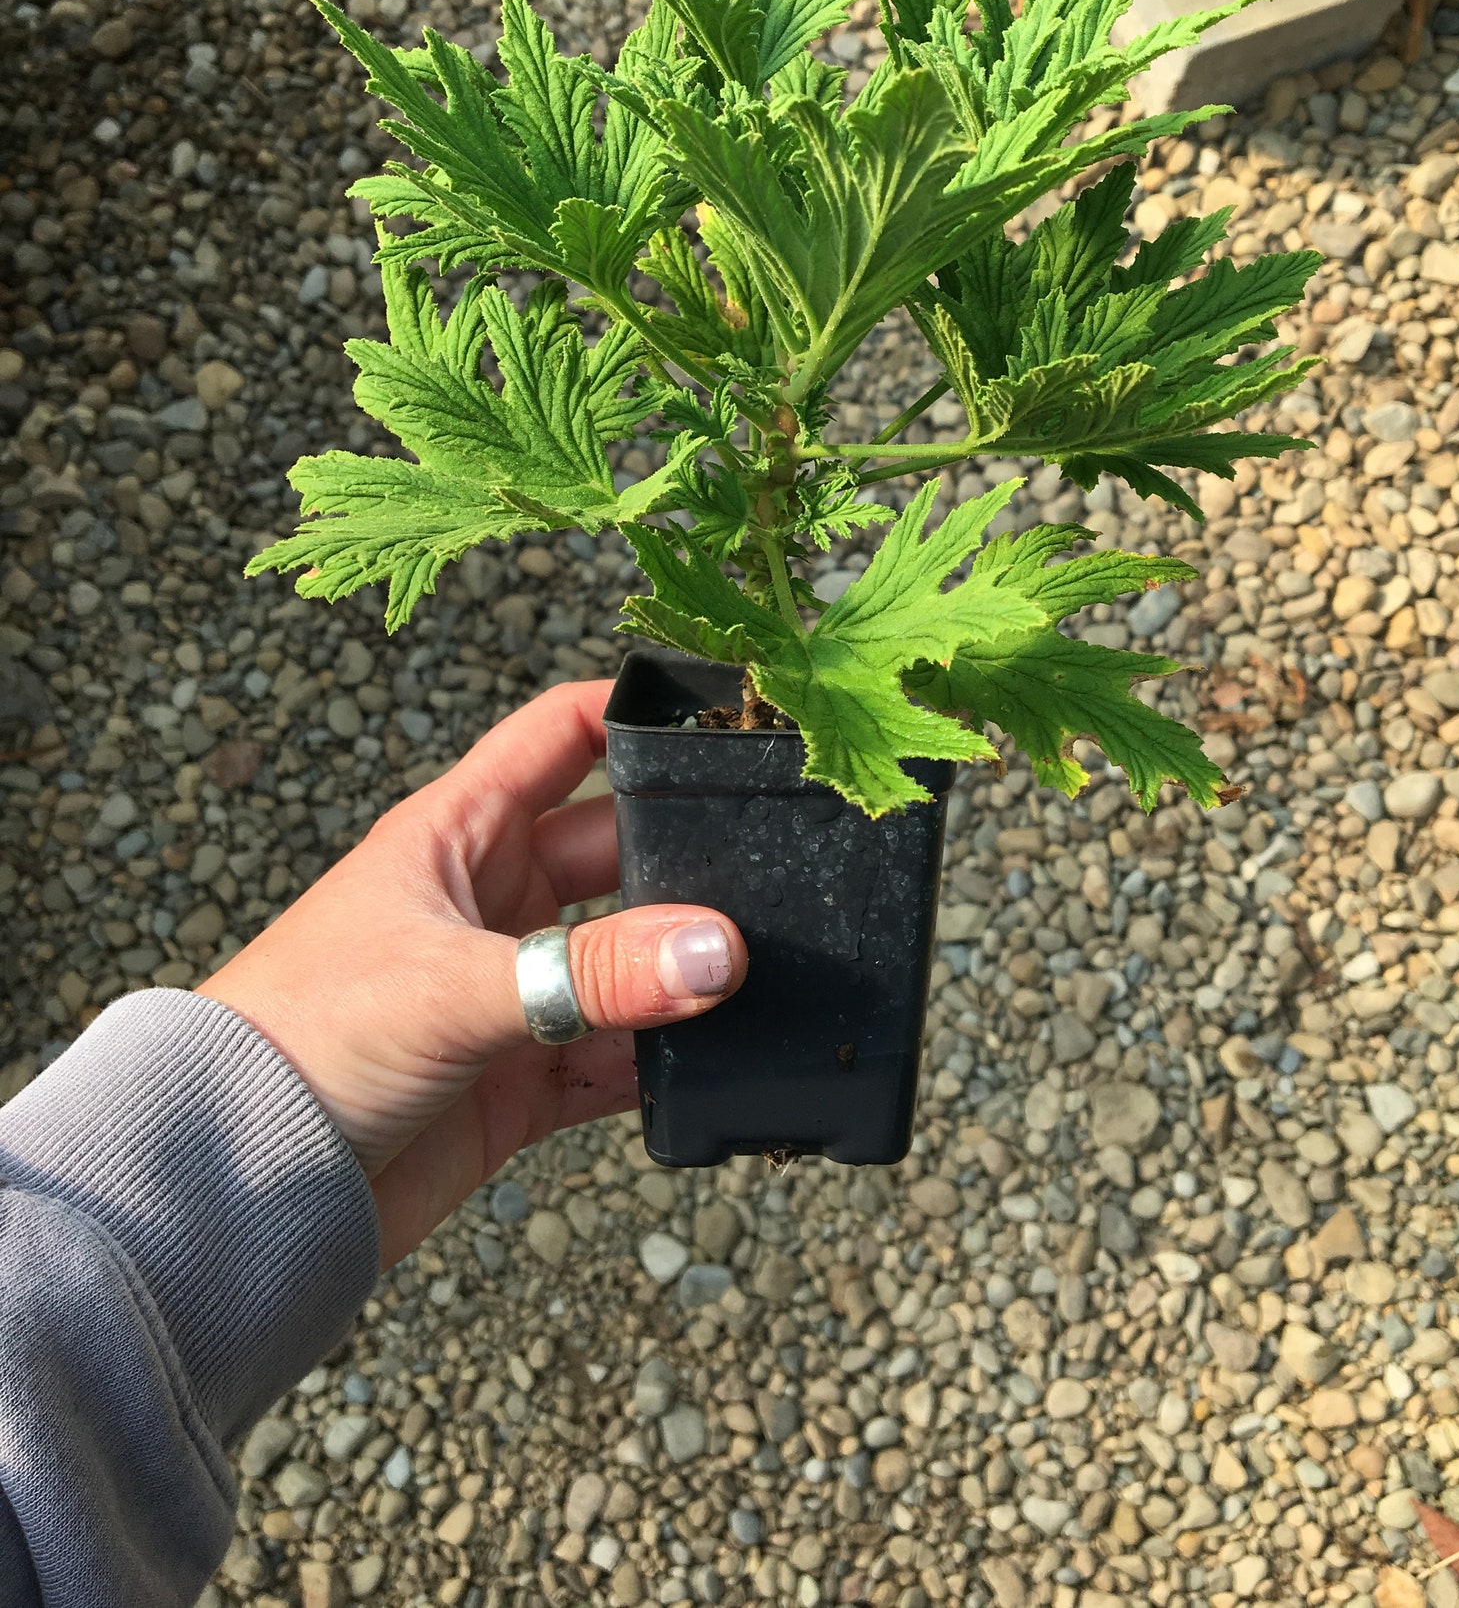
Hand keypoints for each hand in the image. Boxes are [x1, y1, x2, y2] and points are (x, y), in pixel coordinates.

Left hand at [200, 680, 745, 1265]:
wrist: (235, 1189)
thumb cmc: (305, 1038)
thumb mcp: (454, 986)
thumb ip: (595, 973)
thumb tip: (720, 952)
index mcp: (458, 833)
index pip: (561, 736)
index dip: (634, 713)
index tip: (726, 715)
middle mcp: (492, 900)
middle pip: (618, 848)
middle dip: (688, 856)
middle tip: (780, 867)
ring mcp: (512, 989)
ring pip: (629, 958)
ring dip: (685, 969)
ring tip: (768, 971)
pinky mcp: (523, 1080)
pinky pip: (619, 1057)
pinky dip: (665, 1062)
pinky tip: (717, 1063)